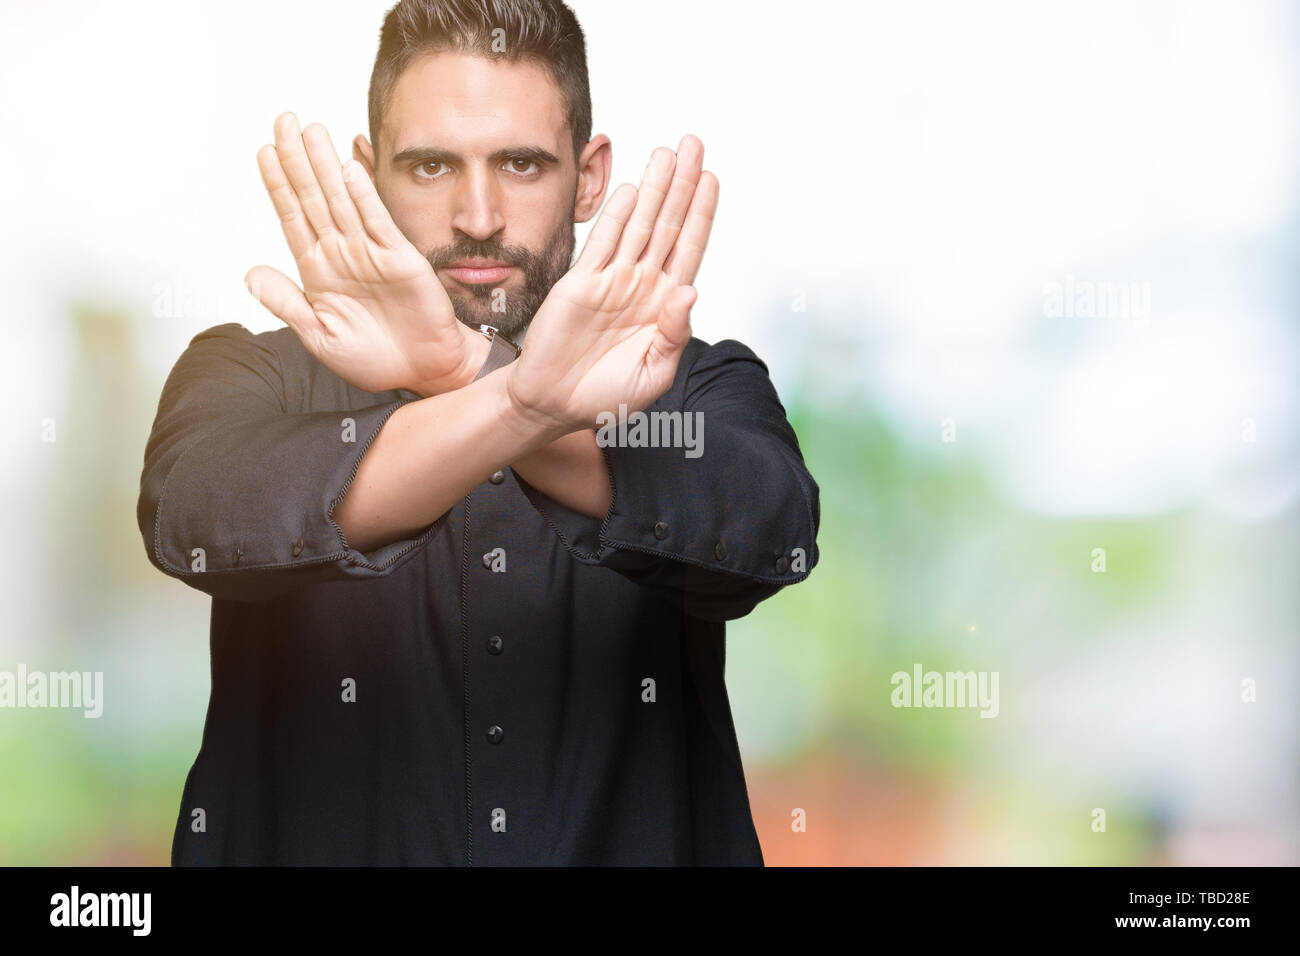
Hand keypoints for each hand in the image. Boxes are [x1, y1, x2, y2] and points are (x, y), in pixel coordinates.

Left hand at [244, 112, 481, 395]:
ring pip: (342, 201)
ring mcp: (372, 253)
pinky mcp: (401, 259)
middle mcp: (343, 254)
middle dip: (298, 159)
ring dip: (327, 166)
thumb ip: (287, 304)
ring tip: (312, 132)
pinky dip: (364, 198)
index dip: (278, 184)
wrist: (424, 372)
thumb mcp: (319, 337)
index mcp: (318, 271)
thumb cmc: (376, 358)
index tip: (264, 151)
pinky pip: (379, 224)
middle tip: (284, 120)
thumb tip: (250, 275)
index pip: (292, 217)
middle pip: (314, 197)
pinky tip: (350, 171)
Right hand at [505, 135, 717, 432]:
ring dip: (654, 188)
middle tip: (695, 144)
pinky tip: (631, 190)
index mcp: (665, 305)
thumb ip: (675, 335)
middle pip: (668, 224)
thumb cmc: (607, 396)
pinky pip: (604, 243)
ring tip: (668, 153)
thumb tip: (691, 291)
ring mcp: (612, 280)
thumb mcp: (654, 375)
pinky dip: (617, 216)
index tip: (712, 178)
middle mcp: (641, 284)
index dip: (701, 213)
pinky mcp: (581, 283)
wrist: (555, 404)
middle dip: (682, 184)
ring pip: (639, 224)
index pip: (689, 248)